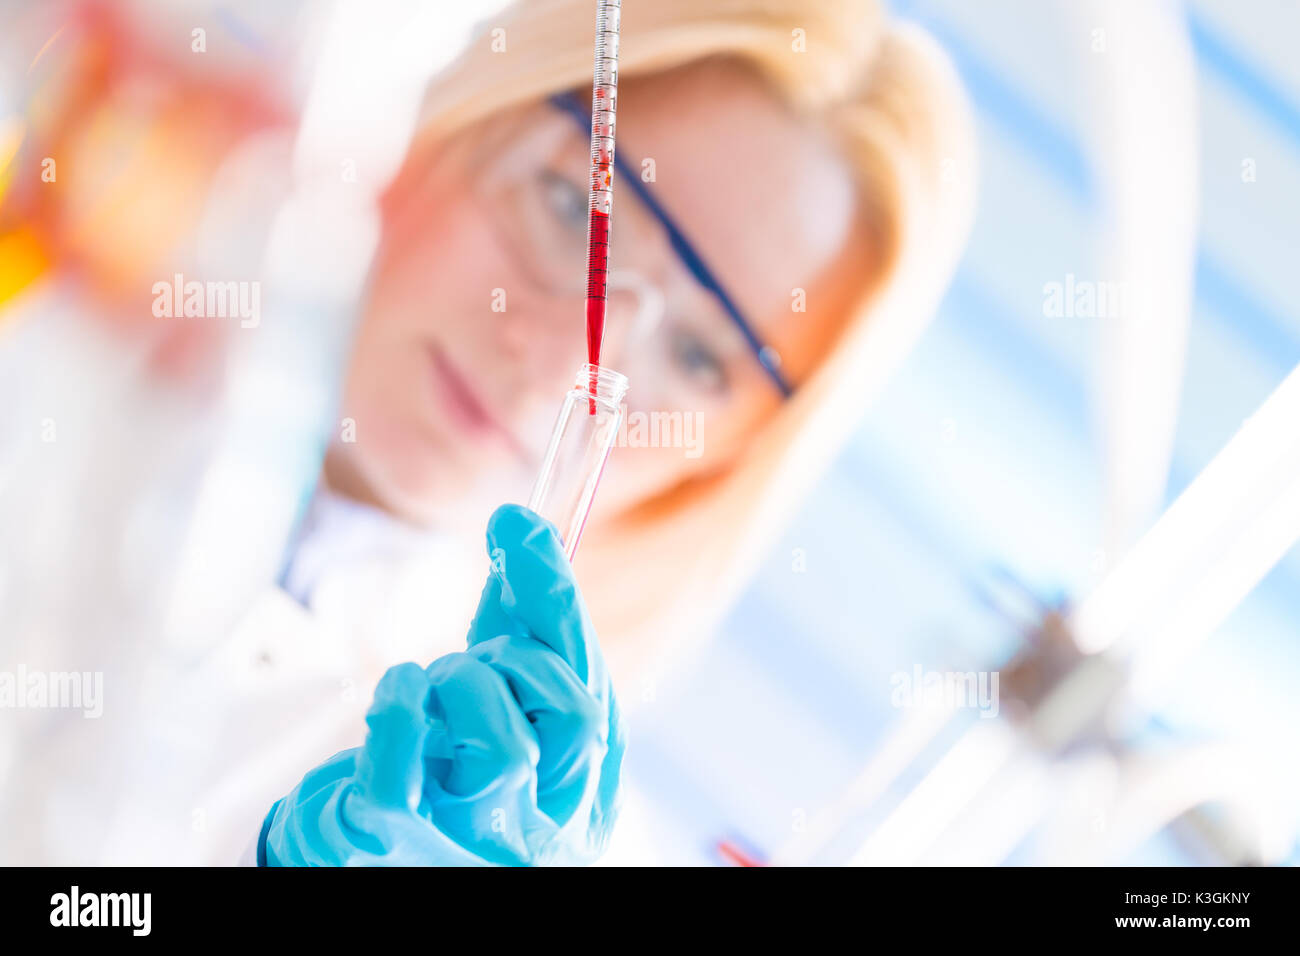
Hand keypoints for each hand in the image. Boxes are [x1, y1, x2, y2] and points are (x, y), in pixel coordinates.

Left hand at [262, 504, 624, 865]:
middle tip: (468, 659)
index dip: (557, 604)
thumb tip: (521, 528)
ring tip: (426, 687)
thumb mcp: (495, 697)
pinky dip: (396, 714)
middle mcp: (543, 837)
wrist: (360, 843)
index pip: (594, 696)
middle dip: (516, 660)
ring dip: (458, 685)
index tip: (518, 525)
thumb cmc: (443, 769)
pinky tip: (396, 699)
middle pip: (579, 724)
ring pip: (506, 754)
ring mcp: (473, 852)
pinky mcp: (392, 856)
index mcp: (582, 798)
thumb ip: (517, 627)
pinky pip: (399, 782)